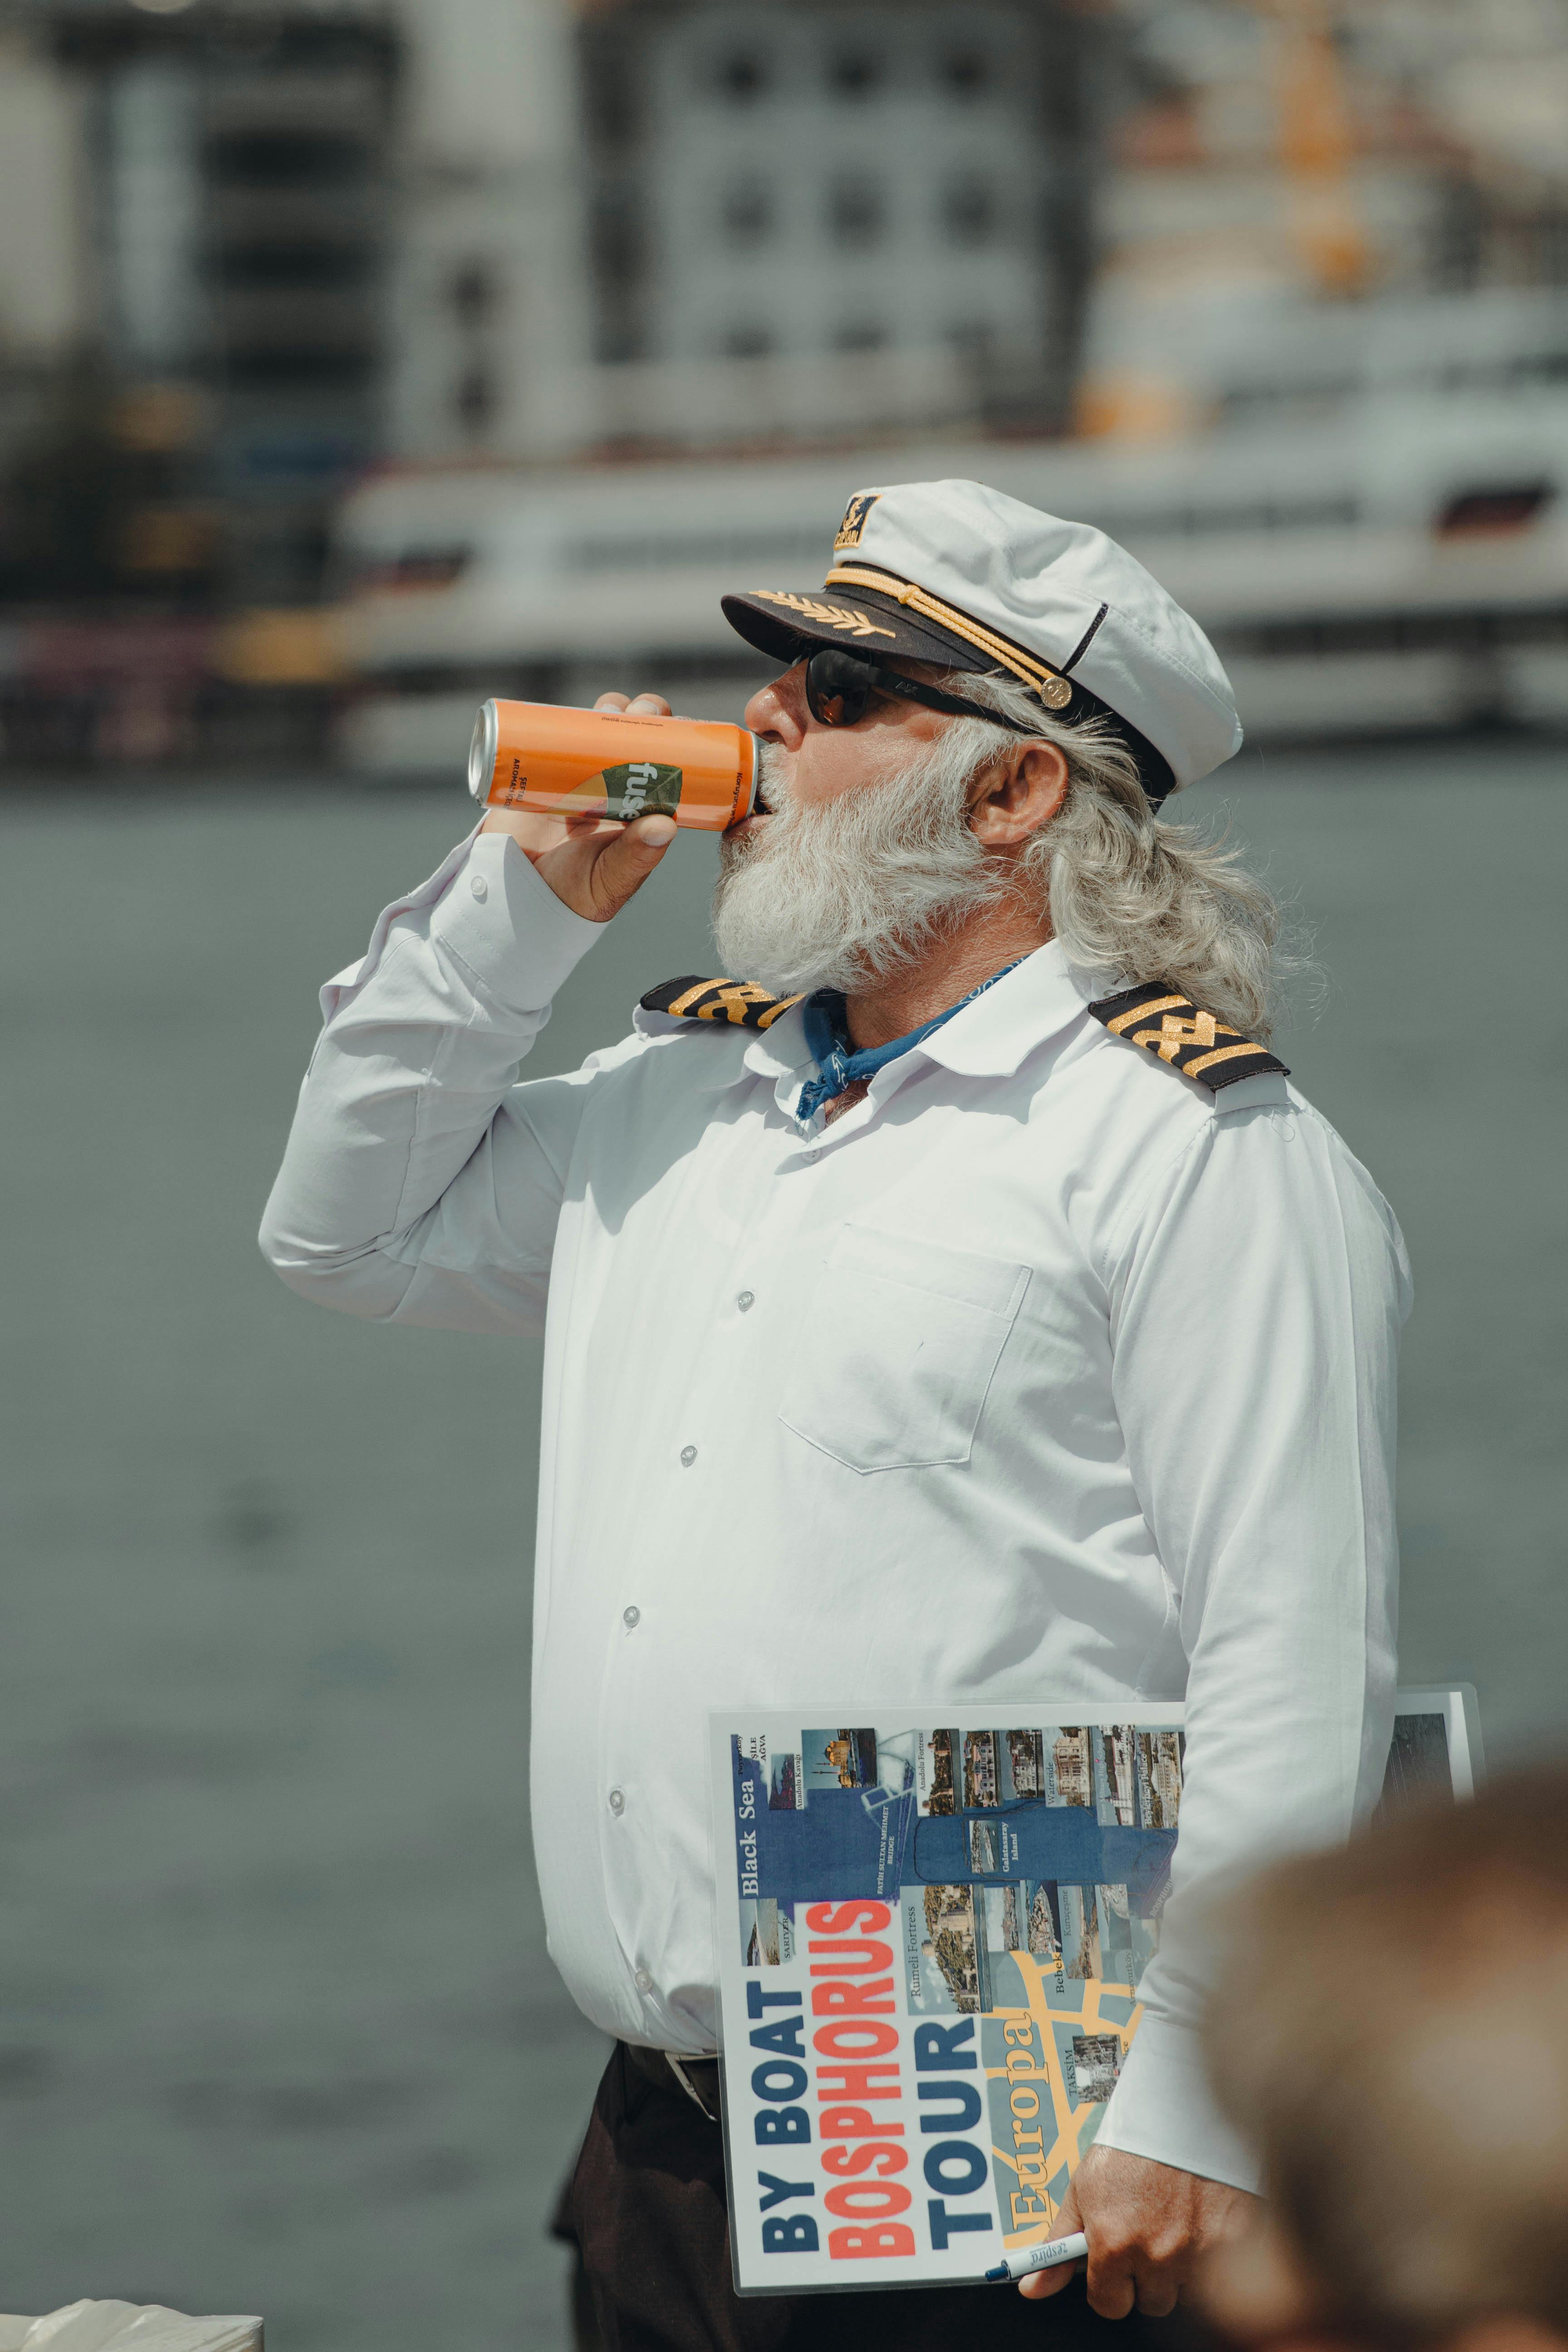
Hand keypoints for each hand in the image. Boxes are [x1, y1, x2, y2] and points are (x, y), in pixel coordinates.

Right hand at [479, 691, 678, 922]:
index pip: (666, 768)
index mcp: (640, 812)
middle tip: (641, 711)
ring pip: (600, 732)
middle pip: (636, 741)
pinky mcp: (542, 775)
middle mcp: (614, 791)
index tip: (678, 726)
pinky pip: (557, 739)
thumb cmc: (574, 896)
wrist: (515, 899)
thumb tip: (665, 825)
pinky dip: (562, 721)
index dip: (675, 742)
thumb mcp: (610, 879)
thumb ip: (635, 857)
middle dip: (644, 717)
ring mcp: (579, 780)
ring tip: (611, 708)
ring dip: (609, 711)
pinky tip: (571, 713)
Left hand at [1020, 2145, 1256, 2319]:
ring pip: (1185, 2290)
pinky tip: (1199, 2219)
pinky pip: (1218, 2273)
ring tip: (1173, 2221)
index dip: (1108, 2285)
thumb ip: (1060, 2245)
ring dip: (1179, 2267)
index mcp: (1115, 2243)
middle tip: (1147, 2235)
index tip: (1113, 2267)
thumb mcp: (1083, 2190)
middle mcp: (1157, 2254)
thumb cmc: (1130, 2146)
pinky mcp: (1232, 2240)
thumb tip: (1032, 2289)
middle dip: (1146, 2276)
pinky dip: (1209, 2252)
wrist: (1180, 2107)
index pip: (1109, 2305)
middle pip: (1151, 2302)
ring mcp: (1198, 2251)